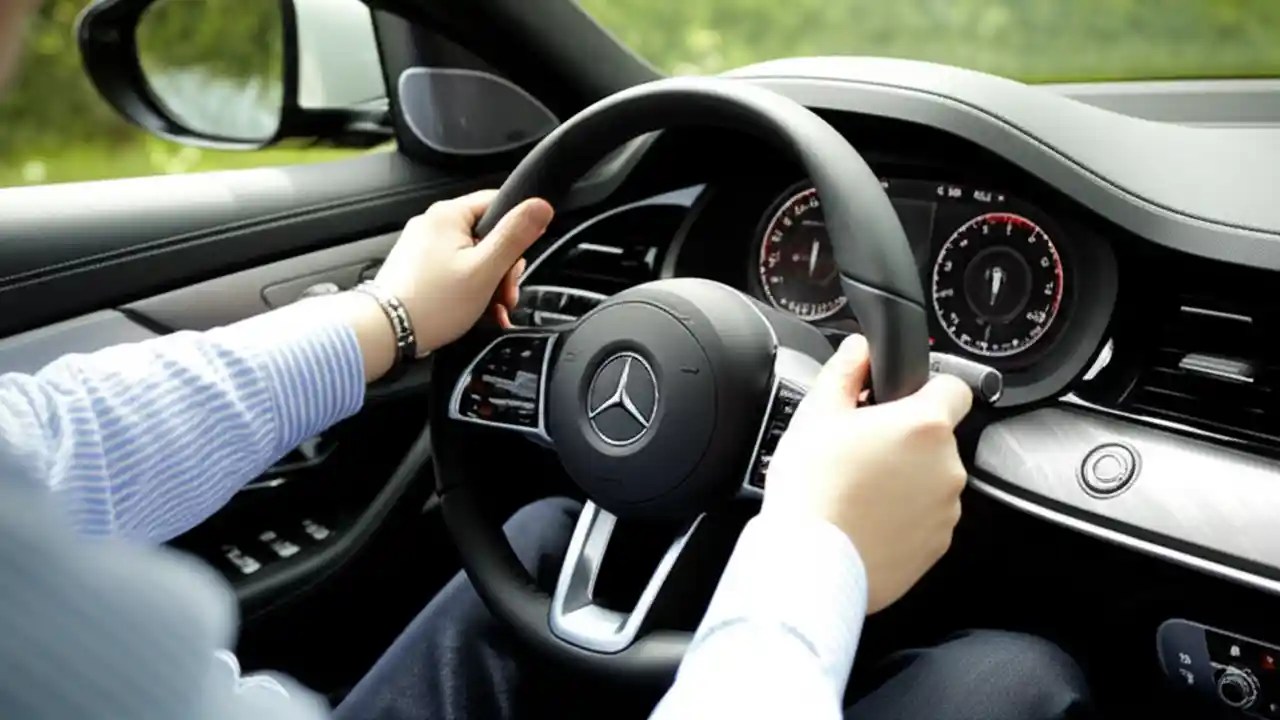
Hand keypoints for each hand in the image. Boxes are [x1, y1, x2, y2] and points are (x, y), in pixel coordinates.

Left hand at [374, 189, 553, 354]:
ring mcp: (422, 246)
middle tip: (505, 295)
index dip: (518, 233)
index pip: (499, 203)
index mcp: (448, 214)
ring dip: (489, 284)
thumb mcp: (485, 269)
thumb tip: (540, 206)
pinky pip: (454, 271)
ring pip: (473, 257)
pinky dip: (469, 289)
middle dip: (503, 269)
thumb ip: (515, 236)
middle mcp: (432, 224)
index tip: (520, 260)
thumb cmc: (431, 303)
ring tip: (490, 309)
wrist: (385, 333)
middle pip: (487, 235)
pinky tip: (475, 311)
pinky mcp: (417, 267)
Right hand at [762, 335, 972, 612]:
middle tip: (862, 451)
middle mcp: (947, 467)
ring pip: (931, 480)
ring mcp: (946, 510)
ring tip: (859, 490)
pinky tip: (866, 518)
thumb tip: (859, 349)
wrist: (810, 562)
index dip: (928, 389)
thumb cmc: (813, 489)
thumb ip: (845, 372)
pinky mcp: (937, 545)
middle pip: (937, 439)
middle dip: (906, 440)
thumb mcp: (817, 415)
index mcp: (924, 425)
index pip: (955, 388)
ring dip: (906, 479)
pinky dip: (903, 517)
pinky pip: (925, 518)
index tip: (901, 401)